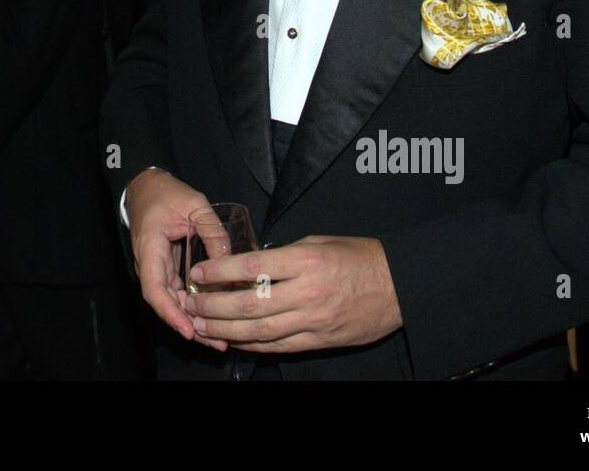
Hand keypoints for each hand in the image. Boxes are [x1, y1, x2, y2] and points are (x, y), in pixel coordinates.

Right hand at [124, 169, 220, 349]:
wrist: (146, 186)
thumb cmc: (165, 193)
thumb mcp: (193, 204)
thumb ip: (211, 229)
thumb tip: (229, 258)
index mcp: (150, 249)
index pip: (154, 290)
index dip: (171, 313)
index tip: (190, 329)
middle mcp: (150, 265)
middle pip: (165, 303)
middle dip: (190, 325)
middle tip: (217, 342)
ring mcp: (158, 269)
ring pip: (173, 301)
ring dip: (193, 319)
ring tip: (219, 338)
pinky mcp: (167, 269)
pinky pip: (178, 292)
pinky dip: (193, 306)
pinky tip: (212, 316)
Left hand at [183, 235, 402, 353]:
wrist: (398, 286)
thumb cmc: (358, 256)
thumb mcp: (319, 242)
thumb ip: (284, 254)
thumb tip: (250, 265)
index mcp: (306, 260)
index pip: (252, 267)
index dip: (220, 271)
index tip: (198, 272)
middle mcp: (307, 292)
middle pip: (249, 305)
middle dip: (213, 306)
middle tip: (189, 302)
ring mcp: (313, 320)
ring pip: (259, 331)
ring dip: (225, 330)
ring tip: (200, 324)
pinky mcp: (319, 340)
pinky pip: (278, 346)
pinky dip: (251, 345)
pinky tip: (231, 340)